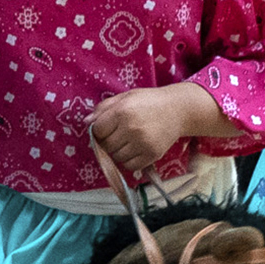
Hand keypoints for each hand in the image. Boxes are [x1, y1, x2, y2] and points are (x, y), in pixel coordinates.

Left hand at [89, 86, 203, 182]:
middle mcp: (131, 128)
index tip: (107, 128)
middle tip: (119, 134)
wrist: (178, 110)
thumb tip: (86, 123)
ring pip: (116, 157)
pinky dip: (129, 160)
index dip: (100, 130)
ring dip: (119, 151)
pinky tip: (135, 149)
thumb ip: (103, 108)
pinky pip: (130, 165)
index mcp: (122, 111)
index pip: (98, 130)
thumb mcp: (125, 97)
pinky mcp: (152, 155)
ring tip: (129, 141)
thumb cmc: (149, 101)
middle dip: (109, 141)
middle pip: (106, 145)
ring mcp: (142, 143)